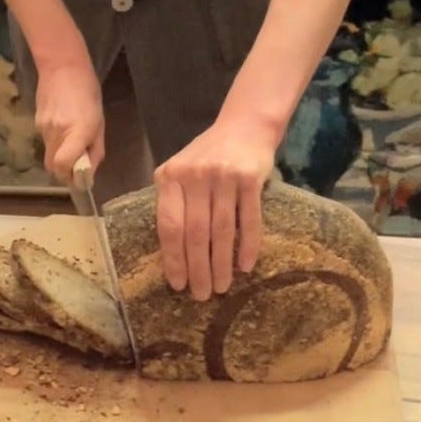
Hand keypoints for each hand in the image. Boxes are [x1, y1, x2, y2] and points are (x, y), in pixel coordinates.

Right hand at [35, 58, 104, 182]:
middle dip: (64, 172)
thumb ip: (95, 151)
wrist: (62, 67)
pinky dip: (55, 143)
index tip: (79, 178)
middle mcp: (57, 132)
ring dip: (60, 156)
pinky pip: (46, 141)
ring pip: (49, 155)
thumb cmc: (88, 93)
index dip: (70, 178)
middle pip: (53, 167)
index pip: (63, 166)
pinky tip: (63, 126)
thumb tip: (89, 175)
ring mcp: (44, 127)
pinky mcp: (36, 122)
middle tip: (76, 165)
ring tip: (72, 140)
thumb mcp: (100, 123)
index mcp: (77, 132)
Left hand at [154, 117, 276, 300]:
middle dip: (198, 269)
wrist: (244, 126)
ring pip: (221, 231)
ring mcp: (223, 176)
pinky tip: (245, 266)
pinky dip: (247, 246)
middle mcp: (195, 176)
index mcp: (170, 177)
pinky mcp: (250, 178)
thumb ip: (173, 202)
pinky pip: (249, 220)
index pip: (169, 226)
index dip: (174, 258)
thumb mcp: (181, 172)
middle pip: (195, 233)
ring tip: (221, 287)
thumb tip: (171, 253)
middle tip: (201, 295)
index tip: (177, 284)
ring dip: (221, 264)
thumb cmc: (207, 156)